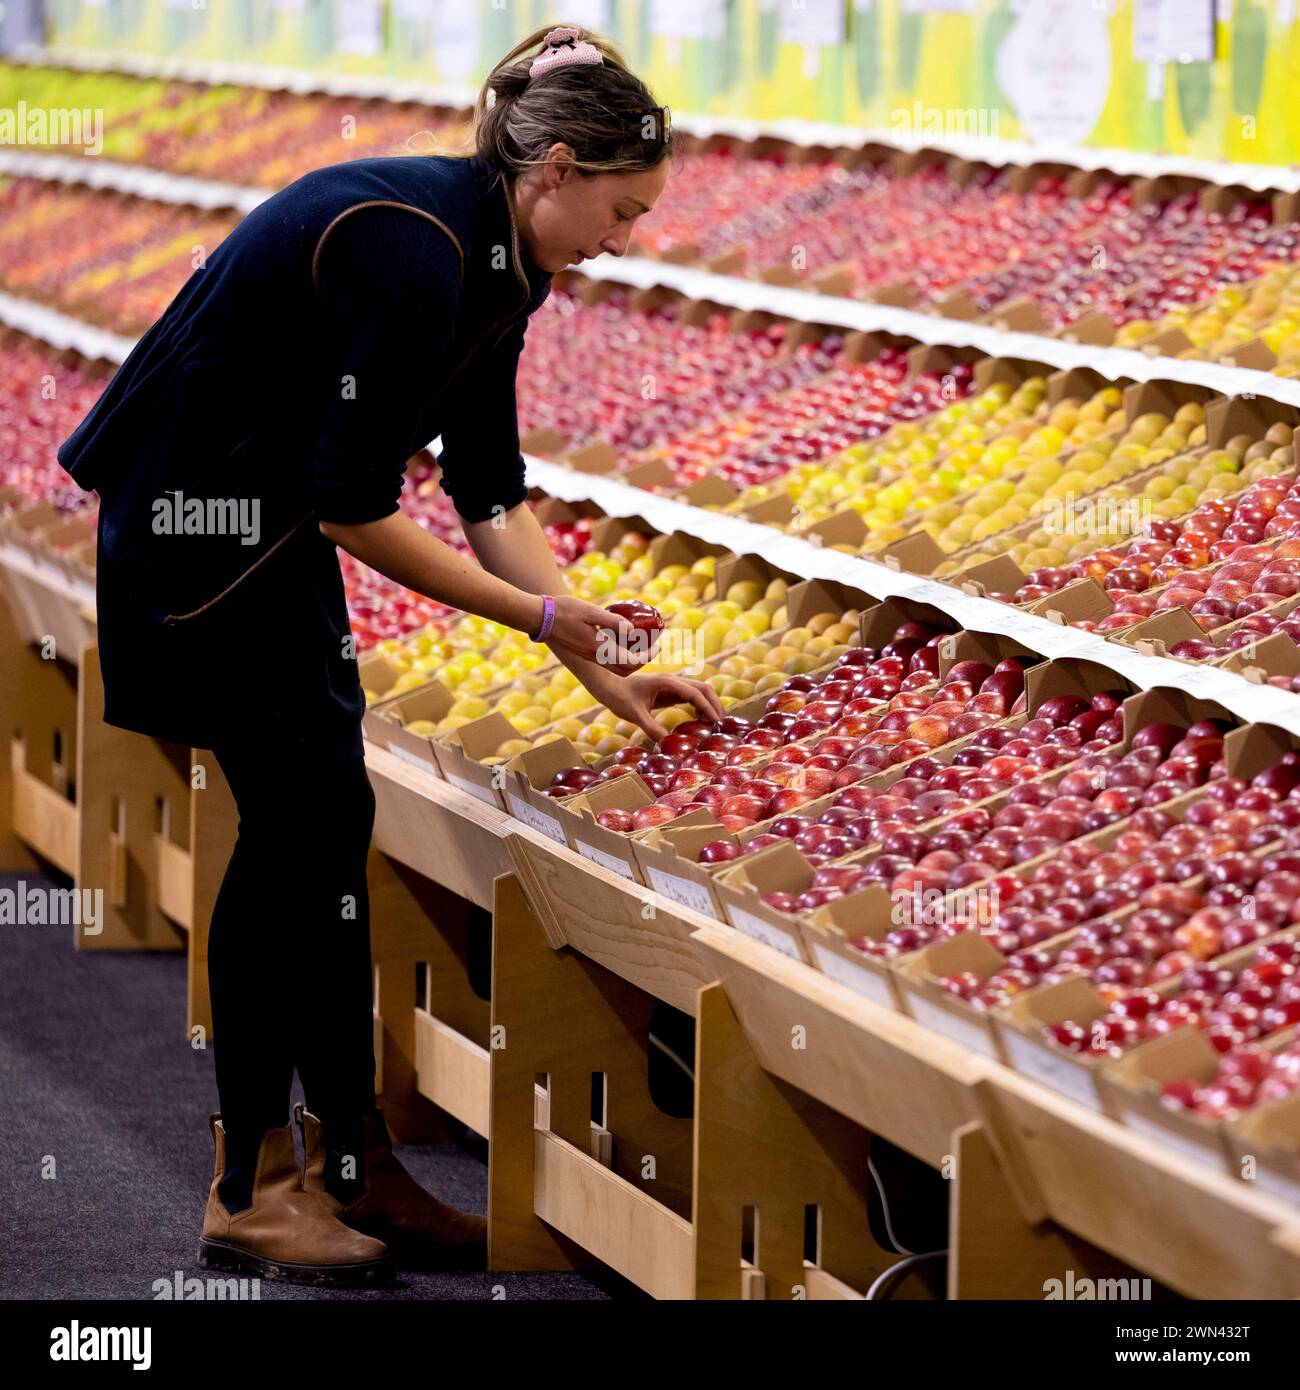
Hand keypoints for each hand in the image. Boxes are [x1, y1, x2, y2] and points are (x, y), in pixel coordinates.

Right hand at [544, 594, 650, 668]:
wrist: (540, 617)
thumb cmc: (564, 610)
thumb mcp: (591, 611)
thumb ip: (612, 621)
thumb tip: (632, 630)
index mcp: (599, 648)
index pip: (630, 661)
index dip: (648, 656)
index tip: (658, 646)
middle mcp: (595, 657)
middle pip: (625, 670)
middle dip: (642, 661)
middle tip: (653, 647)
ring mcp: (588, 656)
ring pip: (616, 668)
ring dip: (631, 662)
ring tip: (640, 646)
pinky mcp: (584, 652)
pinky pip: (607, 662)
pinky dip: (620, 657)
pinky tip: (622, 641)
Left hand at [593, 671, 724, 741]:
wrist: (610, 687)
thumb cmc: (620, 698)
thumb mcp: (634, 715)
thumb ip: (650, 726)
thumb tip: (665, 742)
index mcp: (667, 682)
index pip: (695, 693)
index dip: (707, 707)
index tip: (716, 722)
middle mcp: (672, 681)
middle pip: (703, 688)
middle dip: (715, 704)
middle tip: (722, 724)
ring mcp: (672, 685)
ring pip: (699, 691)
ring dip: (709, 704)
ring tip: (715, 724)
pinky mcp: (669, 691)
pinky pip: (690, 697)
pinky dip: (700, 706)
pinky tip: (700, 720)